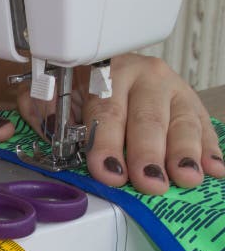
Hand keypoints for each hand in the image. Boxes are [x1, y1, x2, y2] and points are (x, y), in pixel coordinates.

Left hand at [17, 54, 224, 194]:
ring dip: (184, 153)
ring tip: (186, 178)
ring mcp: (172, 89)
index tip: (107, 171)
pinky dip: (209, 149)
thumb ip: (43, 108)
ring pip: (181, 122)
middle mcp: (144, 77)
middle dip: (148, 155)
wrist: (101, 68)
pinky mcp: (190, 102)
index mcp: (107, 72)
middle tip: (149, 182)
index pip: (107, 111)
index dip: (107, 143)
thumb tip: (49, 128)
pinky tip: (213, 169)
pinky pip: (202, 125)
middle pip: (147, 120)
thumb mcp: (50, 92)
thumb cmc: (76, 88)